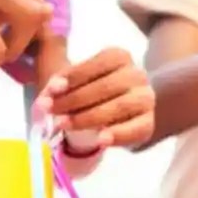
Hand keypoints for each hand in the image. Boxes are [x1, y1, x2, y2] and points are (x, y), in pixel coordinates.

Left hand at [38, 48, 155, 149]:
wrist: (115, 114)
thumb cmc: (90, 92)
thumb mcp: (74, 81)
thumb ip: (60, 84)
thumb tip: (48, 94)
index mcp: (120, 57)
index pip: (101, 62)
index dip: (76, 75)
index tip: (52, 88)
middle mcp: (137, 75)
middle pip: (108, 85)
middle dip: (75, 99)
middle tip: (50, 110)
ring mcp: (146, 99)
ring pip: (120, 106)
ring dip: (88, 117)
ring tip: (64, 125)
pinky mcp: (149, 123)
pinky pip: (136, 129)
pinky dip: (118, 134)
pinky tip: (101, 140)